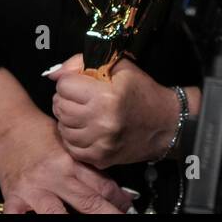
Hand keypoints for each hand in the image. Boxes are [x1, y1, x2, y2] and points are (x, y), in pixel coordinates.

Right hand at [0, 111, 134, 213]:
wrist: (7, 126)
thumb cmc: (37, 133)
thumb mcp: (67, 145)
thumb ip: (83, 165)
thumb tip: (107, 186)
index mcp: (71, 162)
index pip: (102, 185)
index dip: (119, 199)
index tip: (127, 205)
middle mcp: (55, 176)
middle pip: (89, 202)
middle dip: (108, 214)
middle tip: (121, 217)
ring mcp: (35, 190)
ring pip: (58, 215)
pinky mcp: (14, 198)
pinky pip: (20, 217)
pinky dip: (28, 221)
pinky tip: (38, 221)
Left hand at [47, 53, 179, 169]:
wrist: (167, 124)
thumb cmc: (143, 92)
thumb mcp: (120, 67)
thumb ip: (83, 63)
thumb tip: (54, 74)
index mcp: (107, 96)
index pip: (64, 85)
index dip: (70, 81)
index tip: (80, 83)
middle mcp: (101, 122)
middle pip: (60, 106)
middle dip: (66, 99)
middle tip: (80, 98)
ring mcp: (100, 144)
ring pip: (62, 128)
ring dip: (68, 118)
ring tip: (84, 113)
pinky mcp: (100, 159)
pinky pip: (71, 147)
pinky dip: (74, 137)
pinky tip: (86, 129)